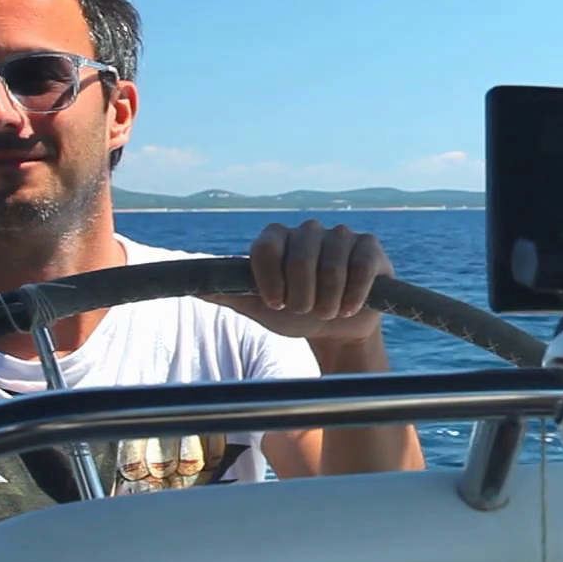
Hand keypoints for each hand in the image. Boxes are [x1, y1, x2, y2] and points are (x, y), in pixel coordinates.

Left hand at [209, 220, 389, 342]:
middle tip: (305, 311)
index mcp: (278, 238)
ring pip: (333, 262)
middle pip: (302, 255)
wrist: (336, 330)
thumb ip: (228, 293)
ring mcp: (341, 236)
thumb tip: (192, 286)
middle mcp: (309, 231)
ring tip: (328, 312)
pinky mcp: (370, 248)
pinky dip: (355, 293)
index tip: (276, 304)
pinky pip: (362, 265)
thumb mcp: (258, 307)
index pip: (267, 245)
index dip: (270, 277)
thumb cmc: (294, 314)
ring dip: (329, 299)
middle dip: (303, 294)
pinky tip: (350, 307)